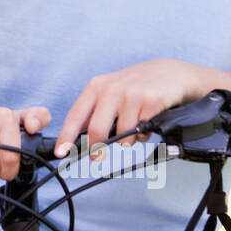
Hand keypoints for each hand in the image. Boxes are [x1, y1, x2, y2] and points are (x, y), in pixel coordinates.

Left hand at [53, 59, 206, 157]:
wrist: (170, 73)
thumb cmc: (136, 86)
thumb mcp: (111, 91)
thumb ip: (96, 112)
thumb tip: (79, 140)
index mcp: (96, 87)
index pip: (76, 116)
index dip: (66, 137)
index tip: (60, 153)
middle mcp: (111, 89)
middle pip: (96, 130)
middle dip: (95, 148)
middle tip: (97, 156)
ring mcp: (132, 95)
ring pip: (122, 135)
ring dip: (127, 141)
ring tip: (133, 128)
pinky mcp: (151, 102)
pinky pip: (142, 132)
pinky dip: (143, 135)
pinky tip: (147, 122)